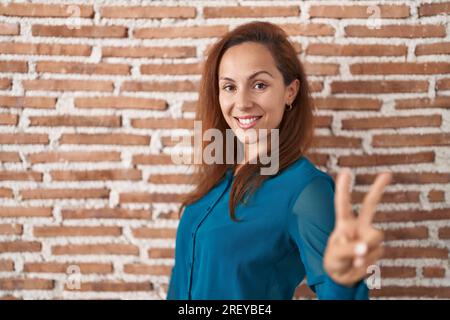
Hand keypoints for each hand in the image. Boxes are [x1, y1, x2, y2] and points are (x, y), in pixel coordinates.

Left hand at [323, 168, 392, 286]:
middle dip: (378, 188)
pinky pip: (375, 254)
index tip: (346, 171)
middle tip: (387, 173)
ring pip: (375, 237)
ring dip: (365, 250)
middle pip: (370, 205)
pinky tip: (358, 264)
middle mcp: (358, 226)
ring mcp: (368, 236)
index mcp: (344, 223)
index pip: (343, 204)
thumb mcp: (335, 255)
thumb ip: (349, 249)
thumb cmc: (335, 260)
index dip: (343, 188)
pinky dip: (366, 262)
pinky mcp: (376, 249)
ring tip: (353, 260)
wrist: (343, 276)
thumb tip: (364, 248)